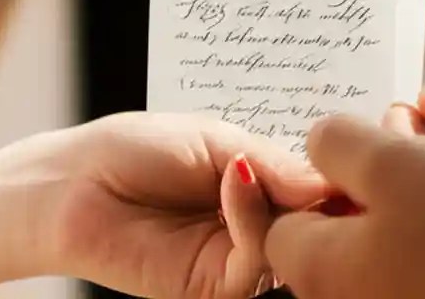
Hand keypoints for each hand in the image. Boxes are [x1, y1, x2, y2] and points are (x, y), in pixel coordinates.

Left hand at [38, 113, 327, 297]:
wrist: (71, 186)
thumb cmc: (132, 152)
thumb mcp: (216, 139)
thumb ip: (274, 163)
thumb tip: (329, 181)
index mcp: (257, 186)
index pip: (315, 189)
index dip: (335, 175)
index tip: (353, 151)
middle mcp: (253, 225)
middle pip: (313, 224)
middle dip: (324, 198)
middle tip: (330, 169)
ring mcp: (236, 258)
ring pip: (292, 247)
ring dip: (286, 206)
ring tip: (256, 166)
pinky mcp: (215, 286)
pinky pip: (255, 263)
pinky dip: (252, 219)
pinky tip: (234, 181)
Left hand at [265, 115, 424, 298]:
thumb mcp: (398, 163)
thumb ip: (344, 144)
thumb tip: (321, 140)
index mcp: (317, 269)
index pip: (290, 220)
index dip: (328, 183)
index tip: (378, 164)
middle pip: (341, 243)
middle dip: (378, 204)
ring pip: (388, 260)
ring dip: (417, 228)